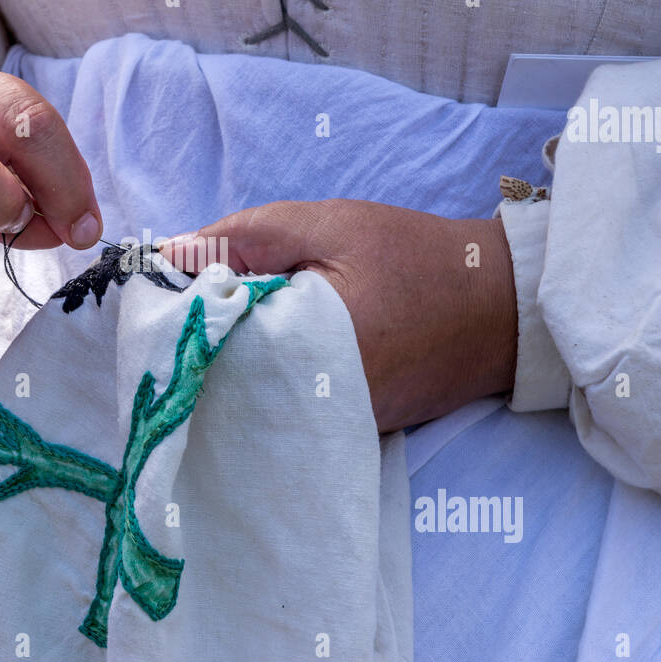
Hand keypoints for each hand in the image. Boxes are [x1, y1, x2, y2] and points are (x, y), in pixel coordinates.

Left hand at [160, 200, 517, 431]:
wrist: (503, 308)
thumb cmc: (416, 258)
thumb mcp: (329, 226)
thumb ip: (244, 237)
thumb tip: (165, 256)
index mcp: (305, 354)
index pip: (209, 348)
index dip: (177, 322)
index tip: (157, 300)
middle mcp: (314, 410)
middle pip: (221, 386)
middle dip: (197, 349)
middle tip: (186, 315)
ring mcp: (330, 430)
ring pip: (249, 404)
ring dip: (229, 370)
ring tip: (223, 331)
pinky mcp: (345, 436)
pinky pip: (283, 416)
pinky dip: (264, 387)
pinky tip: (264, 357)